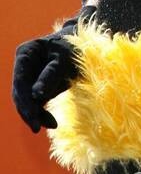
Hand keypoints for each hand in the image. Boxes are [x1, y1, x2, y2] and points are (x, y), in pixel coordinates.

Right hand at [12, 12, 91, 132]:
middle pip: (21, 92)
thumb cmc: (76, 47)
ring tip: (52, 124)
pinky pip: (37, 104)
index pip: (21, 79)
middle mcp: (24, 66)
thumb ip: (51, 74)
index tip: (33, 112)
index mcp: (27, 52)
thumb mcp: (66, 58)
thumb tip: (36, 95)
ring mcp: (30, 78)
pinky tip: (52, 123)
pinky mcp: (38, 89)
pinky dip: (42, 114)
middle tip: (36, 127)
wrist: (85, 46)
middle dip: (28, 111)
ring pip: (27, 101)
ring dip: (36, 116)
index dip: (25, 97)